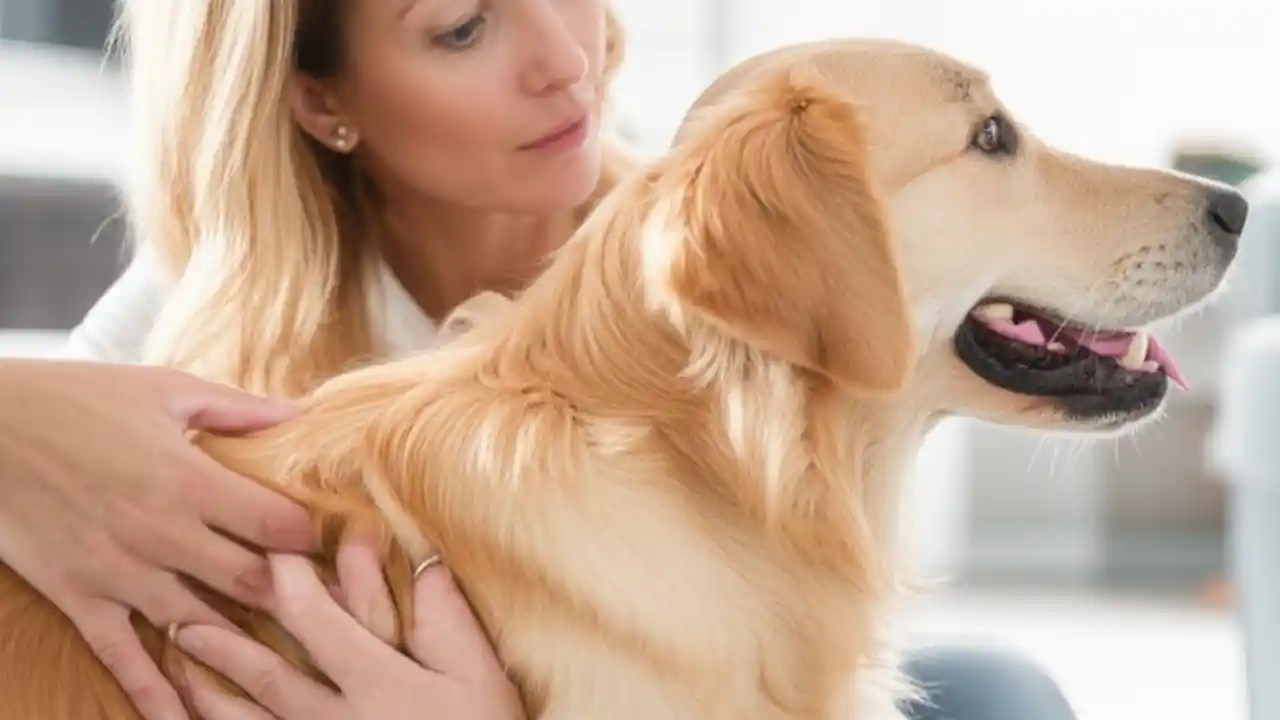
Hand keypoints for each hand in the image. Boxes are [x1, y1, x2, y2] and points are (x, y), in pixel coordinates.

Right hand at [0, 360, 318, 719]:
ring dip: (245, 648)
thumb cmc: (78, 398)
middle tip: (333, 614)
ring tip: (289, 668)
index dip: (315, 540)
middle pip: (252, 584)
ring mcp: (119, 572)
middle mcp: (161, 534)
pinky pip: (124, 658)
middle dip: (299, 600)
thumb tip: (304, 414)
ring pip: (201, 626)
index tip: (336, 548)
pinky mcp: (80, 598)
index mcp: (189, 480)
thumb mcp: (165, 389)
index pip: (279, 526)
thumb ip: (239, 409)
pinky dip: (157, 696)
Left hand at [173, 542, 524, 719]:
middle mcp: (337, 719)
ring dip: (208, 695)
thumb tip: (423, 561)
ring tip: (180, 669)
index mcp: (378, 683)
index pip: (315, 619)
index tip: (266, 552)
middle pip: (266, 675)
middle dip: (222, 643)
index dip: (286, 581)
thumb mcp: (479, 678)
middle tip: (181, 617)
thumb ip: (448, 621)